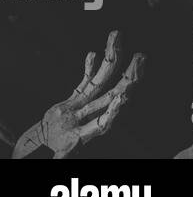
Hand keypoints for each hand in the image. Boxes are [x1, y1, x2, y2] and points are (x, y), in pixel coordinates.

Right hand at [13, 32, 143, 157]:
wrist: (46, 140)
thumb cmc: (59, 147)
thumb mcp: (63, 153)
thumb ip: (64, 155)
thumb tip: (63, 156)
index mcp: (91, 131)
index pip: (105, 119)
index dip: (114, 110)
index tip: (123, 97)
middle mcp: (93, 114)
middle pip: (113, 93)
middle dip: (127, 75)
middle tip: (141, 58)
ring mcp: (87, 104)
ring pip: (101, 80)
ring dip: (110, 60)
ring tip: (118, 41)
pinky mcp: (77, 97)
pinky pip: (85, 81)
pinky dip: (88, 68)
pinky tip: (93, 54)